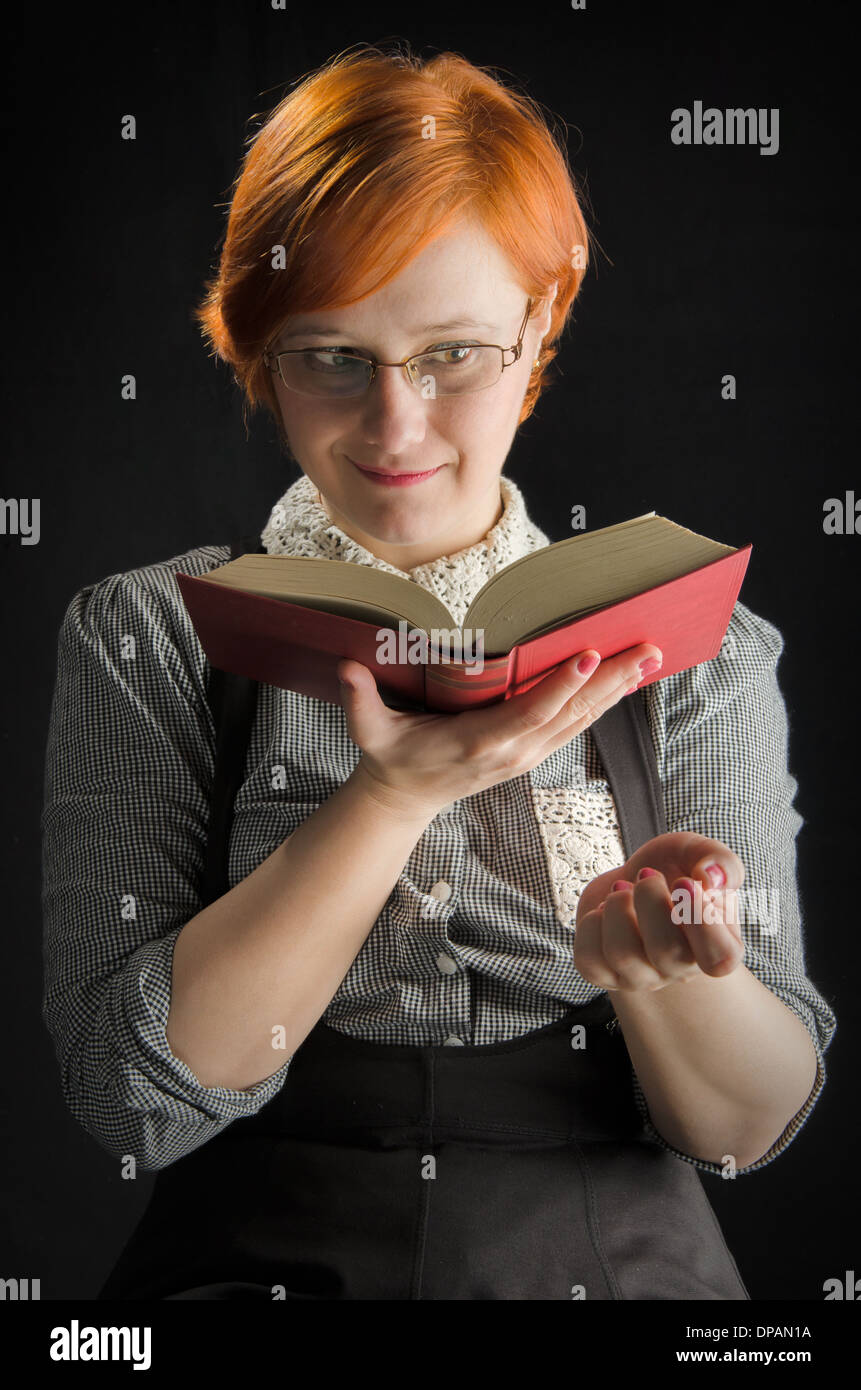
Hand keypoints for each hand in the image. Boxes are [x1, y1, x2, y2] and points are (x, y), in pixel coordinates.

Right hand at [337, 642, 662, 818]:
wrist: (405, 798)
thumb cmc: (391, 758)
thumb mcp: (369, 732)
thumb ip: (361, 700)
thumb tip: (348, 669)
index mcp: (479, 743)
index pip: (528, 712)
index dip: (560, 686)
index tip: (589, 656)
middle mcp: (512, 751)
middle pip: (570, 714)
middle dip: (611, 681)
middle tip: (646, 649)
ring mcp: (526, 755)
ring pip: (580, 719)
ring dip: (617, 689)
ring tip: (649, 658)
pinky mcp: (532, 753)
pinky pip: (574, 725)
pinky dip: (602, 701)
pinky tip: (623, 680)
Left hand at [574, 832, 745, 990]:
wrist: (634, 879)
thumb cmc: (674, 869)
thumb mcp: (700, 854)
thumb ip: (719, 861)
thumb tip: (709, 879)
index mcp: (718, 945)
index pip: (719, 957)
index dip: (701, 920)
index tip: (684, 882)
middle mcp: (680, 969)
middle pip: (667, 953)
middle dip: (650, 901)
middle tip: (648, 874)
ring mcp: (641, 976)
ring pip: (623, 957)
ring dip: (617, 908)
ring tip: (622, 888)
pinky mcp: (605, 972)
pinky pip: (588, 960)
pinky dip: (591, 925)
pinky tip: (604, 910)